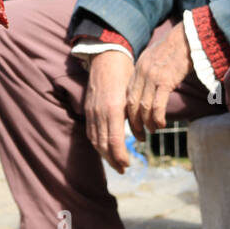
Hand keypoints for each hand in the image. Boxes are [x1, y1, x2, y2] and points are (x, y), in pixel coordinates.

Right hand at [84, 50, 133, 172]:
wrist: (106, 59)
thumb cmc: (125, 75)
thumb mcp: (132, 95)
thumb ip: (134, 116)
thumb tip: (141, 136)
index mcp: (114, 109)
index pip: (114, 141)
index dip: (120, 156)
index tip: (128, 164)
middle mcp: (100, 112)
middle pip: (103, 145)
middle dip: (112, 160)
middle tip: (123, 169)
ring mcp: (92, 112)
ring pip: (95, 140)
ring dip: (104, 154)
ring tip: (115, 163)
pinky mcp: (88, 110)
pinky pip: (91, 132)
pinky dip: (98, 144)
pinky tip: (105, 148)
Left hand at [126, 23, 191, 139]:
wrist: (188, 36)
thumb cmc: (176, 47)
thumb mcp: (155, 56)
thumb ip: (148, 70)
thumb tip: (148, 85)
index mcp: (138, 68)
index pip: (128, 95)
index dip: (129, 112)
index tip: (133, 123)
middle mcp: (142, 73)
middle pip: (132, 104)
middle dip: (134, 122)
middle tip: (140, 134)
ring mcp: (153, 77)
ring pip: (143, 107)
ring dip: (147, 122)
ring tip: (153, 130)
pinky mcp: (165, 81)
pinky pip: (157, 106)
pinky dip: (157, 118)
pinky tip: (162, 124)